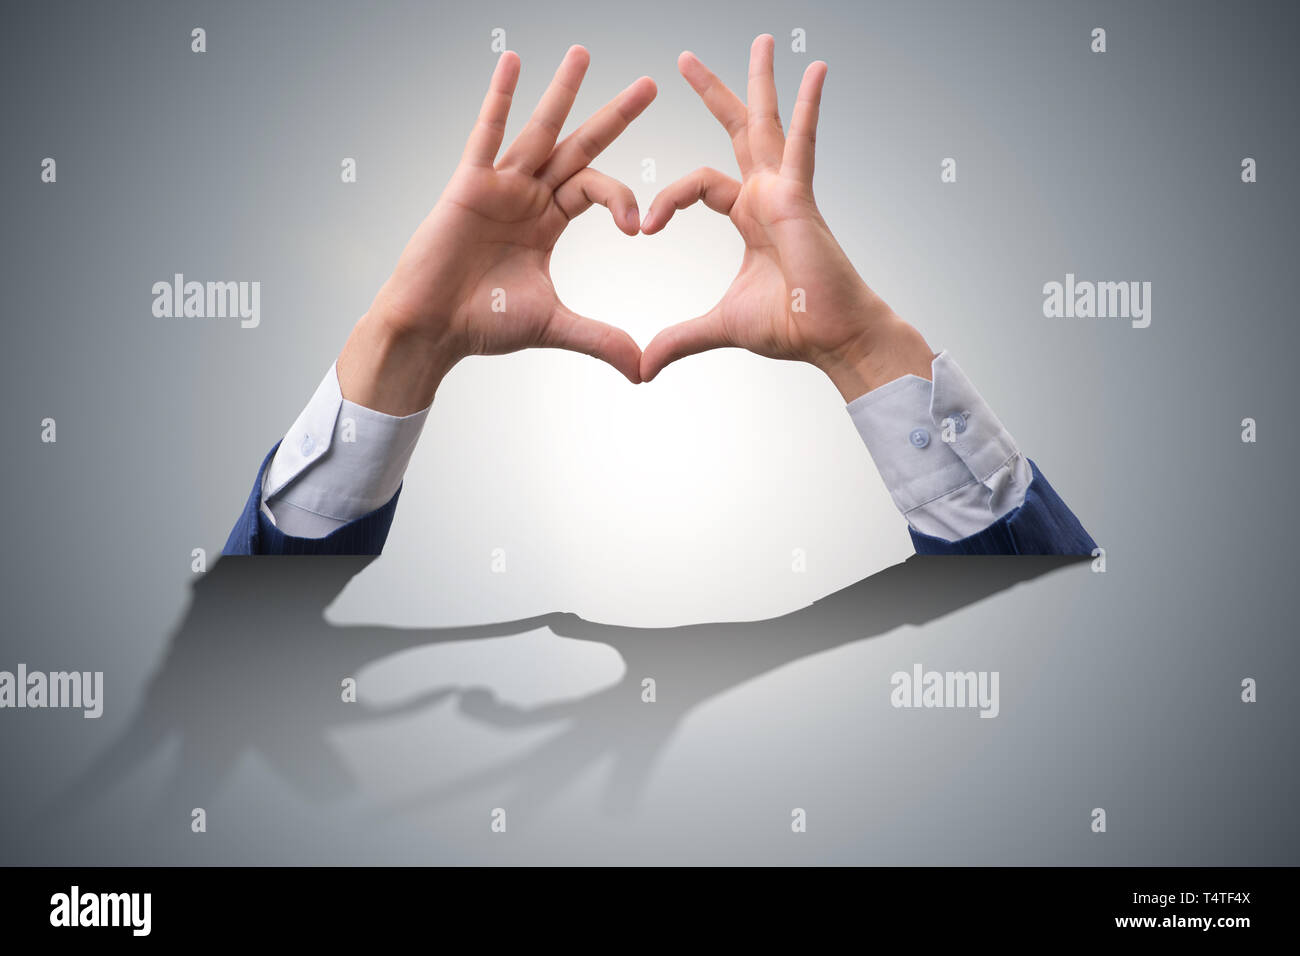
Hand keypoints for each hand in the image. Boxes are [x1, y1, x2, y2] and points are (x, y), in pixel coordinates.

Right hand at [338, 46, 655, 414]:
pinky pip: (486, 134)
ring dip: (562, 92)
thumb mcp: (553, 325)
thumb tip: (643, 370)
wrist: (432, 329)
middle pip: (579, 146)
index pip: (596, 189)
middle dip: (614, 117)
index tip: (640, 227)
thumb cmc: (482, 323)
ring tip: (584, 53)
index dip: (623, 199)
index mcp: (548, 221)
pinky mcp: (468, 184)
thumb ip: (599, 339)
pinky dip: (499, 99)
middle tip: (649, 85)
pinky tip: (513, 63)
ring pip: (538, 130)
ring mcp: (499, 186)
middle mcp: (527, 196)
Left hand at [639, 35, 934, 400]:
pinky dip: (808, 106)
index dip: (667, 200)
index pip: (698, 184)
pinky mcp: (799, 196)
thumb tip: (642, 367)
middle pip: (736, 130)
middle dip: (713, 92)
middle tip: (684, 59)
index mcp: (749, 216)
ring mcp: (785, 190)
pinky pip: (802, 142)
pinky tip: (814, 70)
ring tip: (759, 39)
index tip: (643, 228)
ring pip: (766, 124)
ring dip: (759, 82)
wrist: (832, 337)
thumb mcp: (719, 326)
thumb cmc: (792, 326)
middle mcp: (766, 194)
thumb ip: (680, 338)